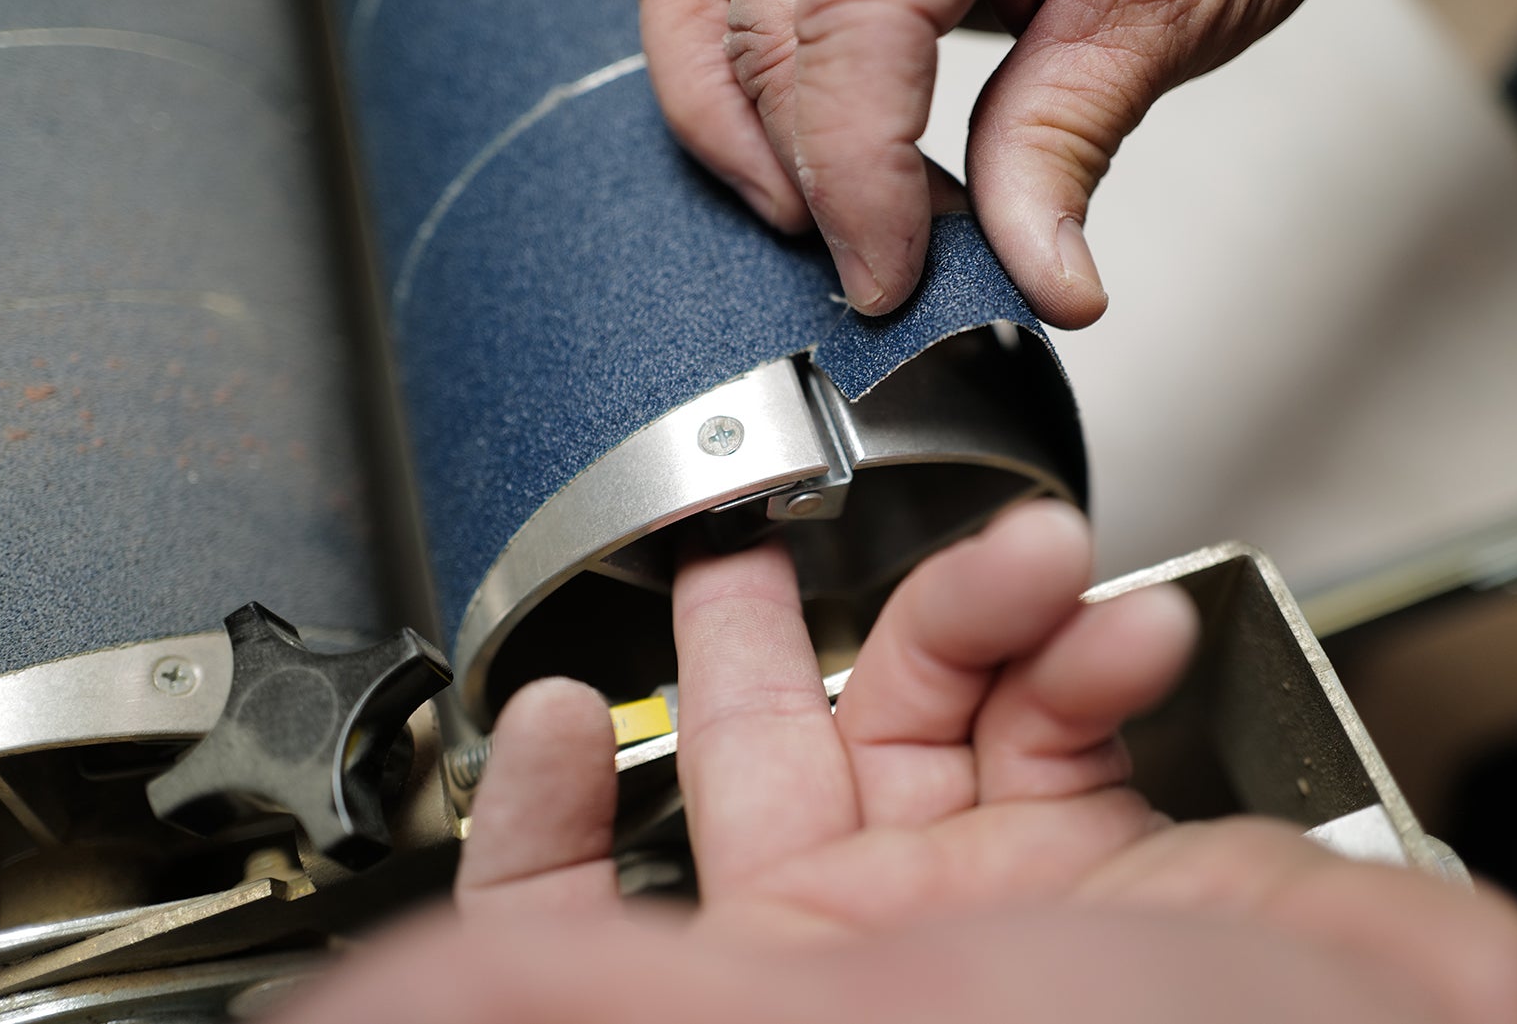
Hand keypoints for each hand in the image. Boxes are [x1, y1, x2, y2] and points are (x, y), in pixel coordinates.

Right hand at [271, 501, 1516, 1023]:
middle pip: (885, 710)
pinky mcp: (663, 982)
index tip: (1079, 574)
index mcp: (1064, 896)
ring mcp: (793, 945)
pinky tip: (554, 723)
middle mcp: (926, 912)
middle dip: (889, 598)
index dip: (1048, 630)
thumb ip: (1348, 926)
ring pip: (734, 771)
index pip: (1037, 717)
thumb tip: (1482, 944)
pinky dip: (536, 811)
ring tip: (729, 550)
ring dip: (725, 655)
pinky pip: (555, 902)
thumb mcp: (1259, 951)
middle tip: (895, 496)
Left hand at [455, 499, 1196, 933]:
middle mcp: (868, 950)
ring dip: (972, 605)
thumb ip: (611, 986)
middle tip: (743, 540)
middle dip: (749, 635)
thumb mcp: (826, 1023)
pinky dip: (1089, 643)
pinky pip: (1062, 694)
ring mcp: (988, 888)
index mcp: (776, 999)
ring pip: (922, 693)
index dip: (542, 823)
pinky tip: (1120, 627)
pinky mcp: (1107, 827)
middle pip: (754, 765)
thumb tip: (396, 990)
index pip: (595, 921)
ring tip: (1030, 561)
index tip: (543, 705)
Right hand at [633, 0, 1387, 326]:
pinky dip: (742, 65)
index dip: (855, 175)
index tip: (889, 279)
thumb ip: (1071, 133)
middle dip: (814, 172)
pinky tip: (807, 136)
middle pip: (762, 19)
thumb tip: (1031, 273)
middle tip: (898, 264)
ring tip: (828, 212)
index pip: (847, 21)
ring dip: (740, 124)